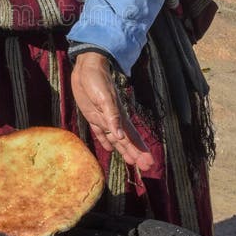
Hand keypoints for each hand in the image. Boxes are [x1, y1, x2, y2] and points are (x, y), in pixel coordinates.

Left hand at [71, 51, 153, 172]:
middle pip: (127, 141)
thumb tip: (119, 136)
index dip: (140, 151)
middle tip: (146, 168)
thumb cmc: (97, 80)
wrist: (87, 68)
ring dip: (124, 150)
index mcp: (119, 116)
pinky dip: (105, 141)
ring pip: (116, 139)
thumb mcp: (104, 98)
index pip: (132, 138)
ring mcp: (103, 118)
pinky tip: (109, 148)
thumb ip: (112, 117)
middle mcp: (113, 120)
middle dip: (136, 154)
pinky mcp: (92, 115)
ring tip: (131, 161)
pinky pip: (100, 132)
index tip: (149, 163)